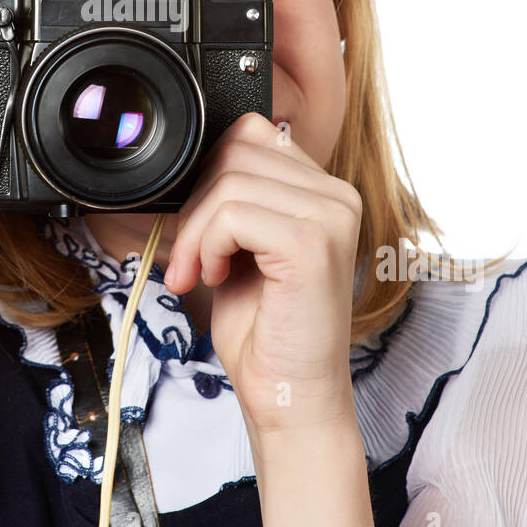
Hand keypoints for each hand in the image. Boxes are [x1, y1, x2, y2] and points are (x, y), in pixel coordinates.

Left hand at [163, 112, 362, 438]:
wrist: (289, 393)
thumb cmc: (265, 328)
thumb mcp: (244, 246)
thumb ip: (236, 196)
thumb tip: (196, 156)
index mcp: (324, 190)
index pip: (252, 132)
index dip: (209, 174)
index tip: (199, 228)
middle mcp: (338, 195)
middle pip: (236, 150)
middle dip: (195, 204)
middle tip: (188, 258)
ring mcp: (331, 216)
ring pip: (228, 181)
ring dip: (194, 232)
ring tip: (197, 272)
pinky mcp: (312, 244)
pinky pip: (232, 214)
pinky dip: (206, 246)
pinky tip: (214, 277)